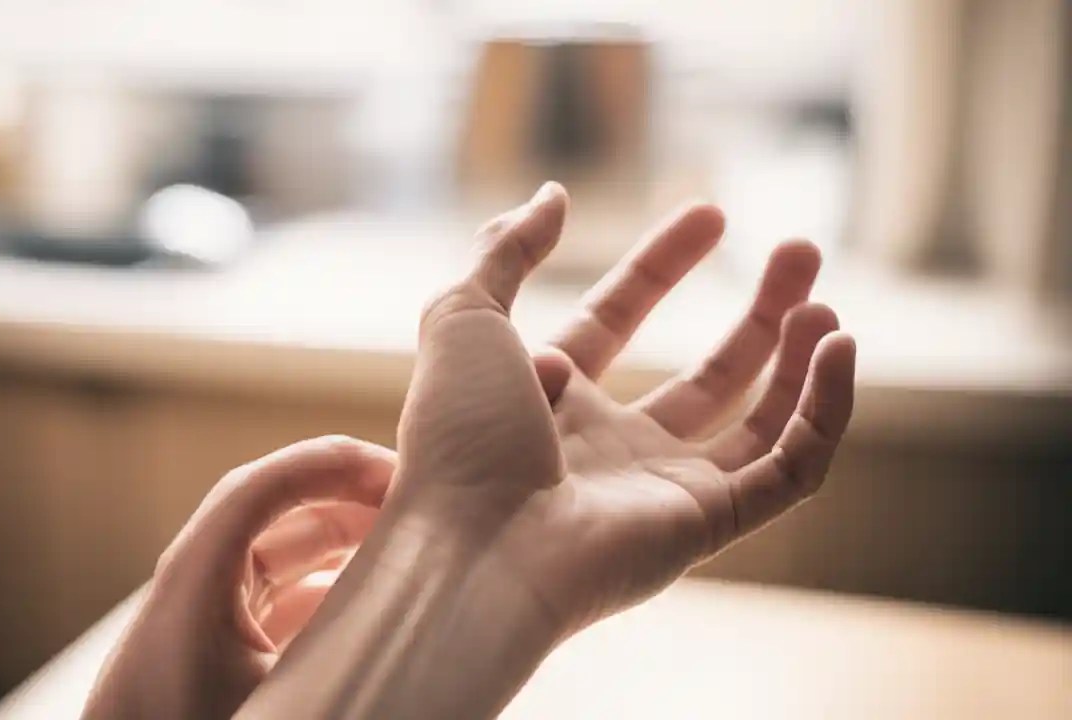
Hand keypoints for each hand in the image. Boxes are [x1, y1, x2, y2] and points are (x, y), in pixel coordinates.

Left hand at [81, 436, 395, 719]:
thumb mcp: (284, 701)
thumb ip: (340, 654)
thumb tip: (429, 643)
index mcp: (190, 594)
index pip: (258, 488)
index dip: (328, 463)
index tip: (395, 473)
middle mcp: (188, 597)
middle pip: (272, 514)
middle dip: (345, 499)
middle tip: (414, 507)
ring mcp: (198, 627)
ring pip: (277, 558)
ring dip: (340, 546)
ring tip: (405, 550)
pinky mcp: (209, 659)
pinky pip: (274, 603)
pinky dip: (324, 592)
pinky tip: (371, 610)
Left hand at [395, 182, 855, 634]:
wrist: (472, 549)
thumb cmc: (457, 439)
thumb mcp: (463, 318)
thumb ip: (504, 251)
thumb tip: (556, 194)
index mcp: (550, 399)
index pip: (615, 319)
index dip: (661, 265)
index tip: (711, 213)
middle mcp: (609, 447)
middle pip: (705, 375)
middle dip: (758, 314)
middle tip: (803, 252)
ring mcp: (662, 491)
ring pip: (759, 423)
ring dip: (798, 360)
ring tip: (829, 305)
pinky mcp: (706, 527)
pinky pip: (790, 470)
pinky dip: (824, 410)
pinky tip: (839, 348)